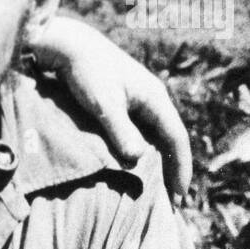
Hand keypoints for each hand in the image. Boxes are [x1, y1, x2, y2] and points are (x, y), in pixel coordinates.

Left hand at [28, 15, 191, 199]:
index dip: (181, 169)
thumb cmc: (85, 72)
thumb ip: (120, 130)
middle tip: (173, 203)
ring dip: (159, 163)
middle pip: (171, 140)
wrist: (69, 45)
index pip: (177, 139)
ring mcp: (139, 99)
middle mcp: (153, 99)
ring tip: (158, 191)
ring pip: (157, 137)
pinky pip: (142, 131)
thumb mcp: (103, 104)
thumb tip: (137, 159)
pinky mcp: (124, 101)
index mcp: (155, 98)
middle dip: (173, 171)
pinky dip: (144, 151)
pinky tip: (137, 167)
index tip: (180, 196)